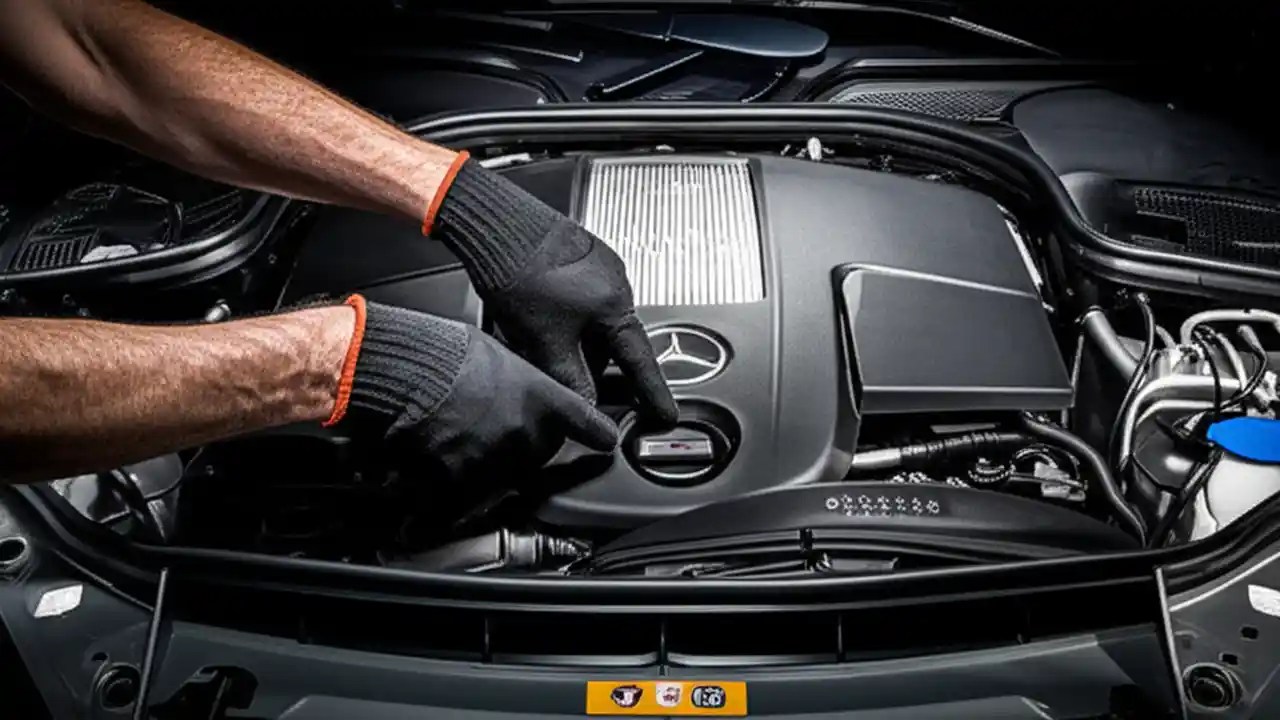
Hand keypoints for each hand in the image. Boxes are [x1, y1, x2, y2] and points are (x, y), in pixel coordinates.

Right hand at [332, 297, 618, 481]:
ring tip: (447, 444)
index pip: (586, 423)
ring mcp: (496, 467)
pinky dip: (440, 506)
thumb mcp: (496, 353)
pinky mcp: (460, 489)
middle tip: (482, 425)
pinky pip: (457, 507)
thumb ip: (517, 381)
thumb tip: (515, 389)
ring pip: (499, 482)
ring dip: (479, 472)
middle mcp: (526, 438)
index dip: (598, 434)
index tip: (605, 441)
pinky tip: (423, 497)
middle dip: (516, 446)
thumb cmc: (440, 352)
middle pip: (536, 456)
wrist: (403, 372)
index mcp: (542, 400)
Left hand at [430, 157, 678, 425]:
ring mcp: (600, 266)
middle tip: (578, 384)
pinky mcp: (580, 256)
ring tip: (545, 346)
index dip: (653, 393)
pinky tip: (542, 322)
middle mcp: (616, 283)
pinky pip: (584, 299)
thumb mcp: (545, 342)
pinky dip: (570, 319)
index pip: (640, 362)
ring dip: (579, 341)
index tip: (665, 414)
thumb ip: (571, 379)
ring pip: (596, 321)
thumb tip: (584, 408)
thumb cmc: (519, 271)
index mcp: (615, 305)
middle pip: (614, 342)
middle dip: (596, 365)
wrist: (497, 225)